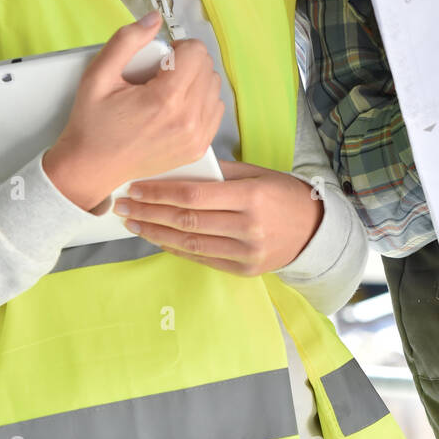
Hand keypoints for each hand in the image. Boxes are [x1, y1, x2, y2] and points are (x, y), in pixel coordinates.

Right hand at [42, 14, 223, 210]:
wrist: (90, 167)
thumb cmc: (92, 124)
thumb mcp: (98, 75)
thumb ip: (127, 40)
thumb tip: (154, 18)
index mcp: (165, 100)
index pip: (196, 52)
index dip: (178, 47)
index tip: (160, 58)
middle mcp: (187, 120)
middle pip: (207, 67)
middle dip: (187, 62)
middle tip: (159, 74)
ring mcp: (196, 137)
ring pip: (214, 88)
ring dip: (195, 81)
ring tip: (166, 90)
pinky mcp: (198, 148)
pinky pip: (215, 110)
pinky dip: (200, 102)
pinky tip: (176, 106)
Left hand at [112, 159, 324, 275]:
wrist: (315, 230)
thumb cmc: (283, 194)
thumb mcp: (256, 173)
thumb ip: (219, 173)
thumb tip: (178, 169)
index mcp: (251, 196)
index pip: (194, 194)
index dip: (160, 192)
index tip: (135, 187)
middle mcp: (248, 226)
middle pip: (186, 220)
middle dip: (149, 212)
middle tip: (122, 205)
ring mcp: (246, 252)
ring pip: (189, 243)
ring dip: (155, 232)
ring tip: (132, 222)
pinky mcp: (244, 270)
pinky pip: (201, 258)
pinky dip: (175, 248)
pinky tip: (157, 237)